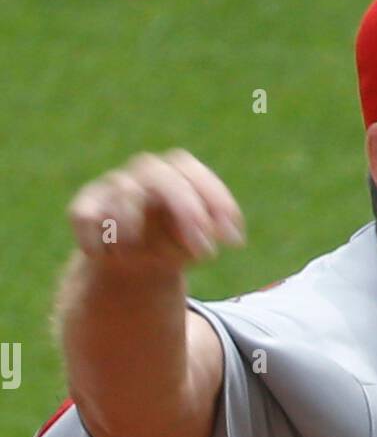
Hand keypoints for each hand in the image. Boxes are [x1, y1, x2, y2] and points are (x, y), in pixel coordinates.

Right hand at [67, 149, 245, 274]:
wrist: (133, 265)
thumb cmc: (173, 244)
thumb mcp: (197, 243)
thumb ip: (208, 234)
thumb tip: (217, 236)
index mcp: (174, 175)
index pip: (190, 172)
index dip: (213, 199)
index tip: (233, 240)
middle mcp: (142, 175)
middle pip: (157, 174)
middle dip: (186, 210)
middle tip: (207, 253)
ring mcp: (111, 189)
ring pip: (124, 195)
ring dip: (140, 226)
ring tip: (145, 256)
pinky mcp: (83, 209)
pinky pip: (85, 217)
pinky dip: (97, 239)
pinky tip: (106, 255)